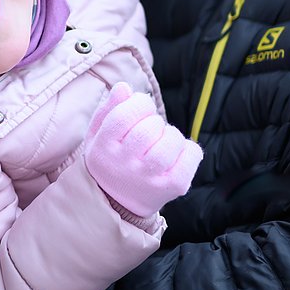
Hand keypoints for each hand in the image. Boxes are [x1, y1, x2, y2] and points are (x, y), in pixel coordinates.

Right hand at [82, 82, 201, 219]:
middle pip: (149, 128)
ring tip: (161, 144)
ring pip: (171, 140)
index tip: (141, 108)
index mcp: (104, 148)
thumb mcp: (98, 134)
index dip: (139, 104)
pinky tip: (177, 155)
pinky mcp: (173, 187)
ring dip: (171, 135)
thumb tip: (124, 87)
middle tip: (149, 132)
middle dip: (154, 121)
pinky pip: (191, 155)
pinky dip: (190, 149)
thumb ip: (109, 109)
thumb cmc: (110, 159)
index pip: (124, 114)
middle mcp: (125, 165)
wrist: (117, 202)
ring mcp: (149, 178)